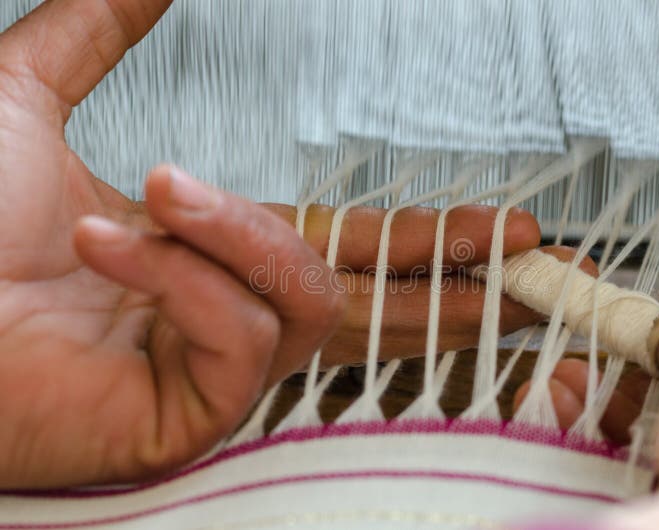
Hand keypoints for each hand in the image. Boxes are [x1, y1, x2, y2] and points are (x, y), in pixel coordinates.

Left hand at [0, 0, 546, 488]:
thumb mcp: (29, 90)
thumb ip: (99, 24)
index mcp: (206, 256)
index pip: (344, 249)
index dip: (426, 239)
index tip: (501, 224)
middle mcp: (224, 319)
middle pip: (373, 305)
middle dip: (454, 280)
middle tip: (528, 253)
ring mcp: (211, 373)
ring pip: (300, 304)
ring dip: (237, 234)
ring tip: (160, 191)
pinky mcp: (188, 418)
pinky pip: (237, 338)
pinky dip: (179, 275)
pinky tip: (108, 247)